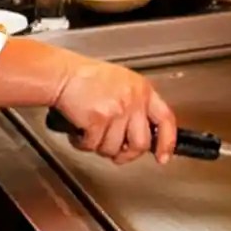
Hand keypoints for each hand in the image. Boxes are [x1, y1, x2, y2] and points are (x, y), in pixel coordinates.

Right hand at [52, 56, 177, 164]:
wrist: (63, 74)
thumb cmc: (87, 78)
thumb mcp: (123, 83)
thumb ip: (136, 105)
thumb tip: (142, 132)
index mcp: (143, 90)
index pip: (166, 119)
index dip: (167, 142)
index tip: (163, 156)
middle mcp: (133, 101)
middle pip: (141, 143)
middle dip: (126, 154)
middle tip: (116, 153)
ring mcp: (117, 111)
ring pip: (114, 148)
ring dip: (99, 147)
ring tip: (91, 134)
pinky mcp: (98, 120)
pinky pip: (93, 145)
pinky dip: (83, 144)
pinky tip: (80, 132)